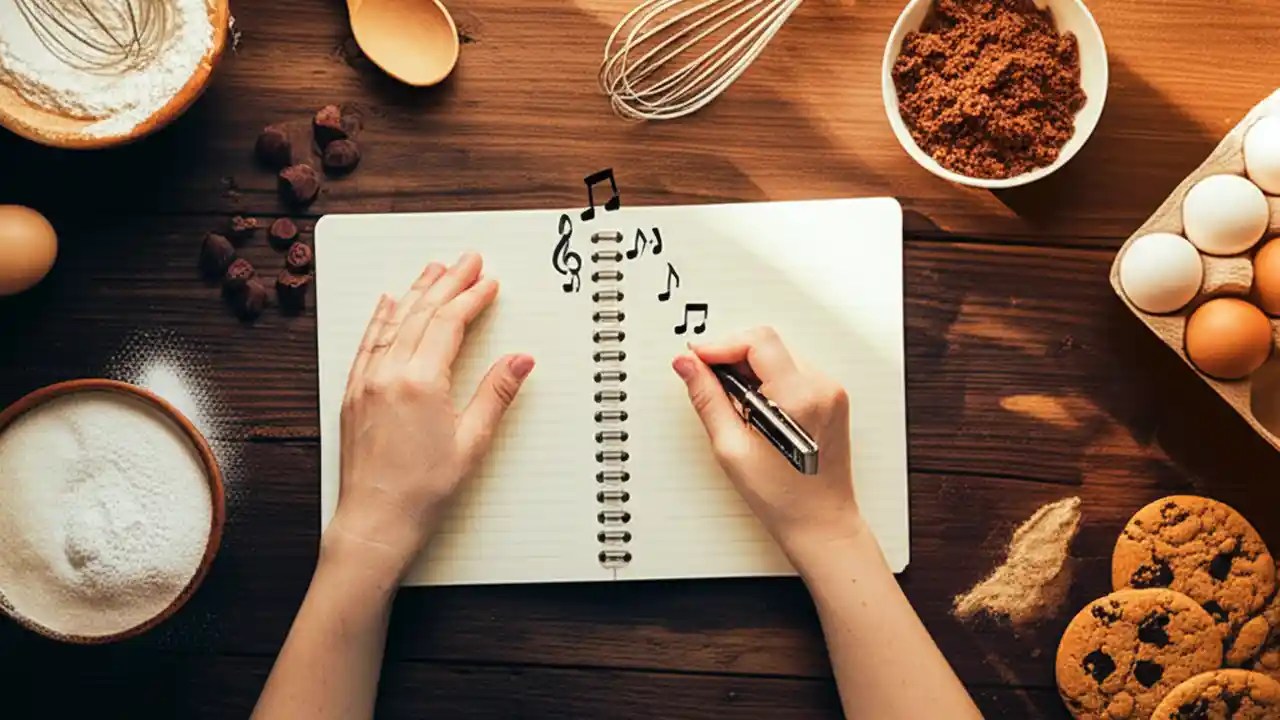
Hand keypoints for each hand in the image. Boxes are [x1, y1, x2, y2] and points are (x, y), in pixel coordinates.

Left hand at [325, 254, 534, 581]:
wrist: (375, 522)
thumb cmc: (423, 490)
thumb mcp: (472, 442)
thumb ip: (496, 393)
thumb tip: (522, 358)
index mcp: (421, 382)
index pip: (449, 323)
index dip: (472, 298)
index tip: (489, 282)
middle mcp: (389, 374)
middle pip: (421, 313)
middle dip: (448, 282)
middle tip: (468, 260)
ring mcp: (366, 382)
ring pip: (392, 322)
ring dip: (415, 292)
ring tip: (434, 270)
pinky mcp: (353, 395)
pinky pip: (367, 343)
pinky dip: (380, 318)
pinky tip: (387, 303)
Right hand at [672, 327, 862, 563]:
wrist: (820, 522)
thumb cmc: (783, 498)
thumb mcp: (731, 447)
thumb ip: (707, 398)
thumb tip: (688, 365)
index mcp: (799, 398)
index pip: (758, 341)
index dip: (720, 345)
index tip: (696, 358)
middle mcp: (822, 388)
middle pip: (768, 344)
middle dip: (732, 356)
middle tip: (708, 381)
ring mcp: (831, 391)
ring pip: (779, 355)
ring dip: (749, 369)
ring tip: (734, 404)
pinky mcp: (832, 398)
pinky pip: (793, 371)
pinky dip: (768, 380)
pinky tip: (755, 407)